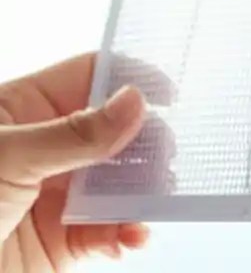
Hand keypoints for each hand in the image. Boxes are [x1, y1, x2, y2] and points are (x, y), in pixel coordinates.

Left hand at [0, 54, 150, 269]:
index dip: (129, 78)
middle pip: (116, 129)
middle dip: (146, 141)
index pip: (87, 76)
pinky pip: (110, 230)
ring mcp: (56, 195)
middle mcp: (44, 148)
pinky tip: (134, 235)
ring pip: (121, 180)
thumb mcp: (7, 159)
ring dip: (146, 190)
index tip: (168, 93)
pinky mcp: (63, 241)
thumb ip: (74, 133)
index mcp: (21, 110)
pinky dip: (130, 232)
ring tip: (156, 199)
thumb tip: (135, 101)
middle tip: (163, 156)